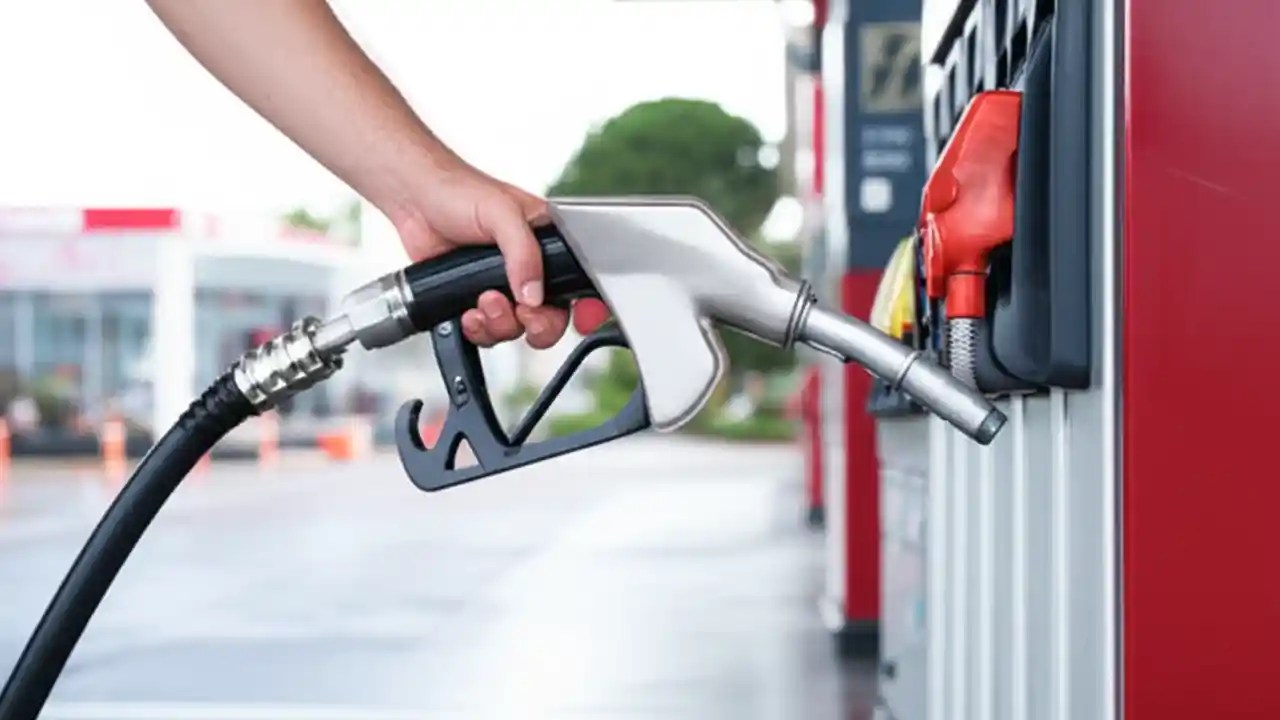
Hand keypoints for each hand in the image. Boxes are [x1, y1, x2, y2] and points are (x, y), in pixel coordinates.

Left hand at [388, 161, 572, 348]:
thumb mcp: (502, 213)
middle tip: (522, 313)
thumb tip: (534, 294)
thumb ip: (524, 253)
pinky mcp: (475, 299)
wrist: (415, 200)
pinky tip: (468, 311)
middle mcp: (529, 268)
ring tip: (484, 300)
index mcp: (547, 242)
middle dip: (537, 323)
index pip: (580, 280)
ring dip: (501, 323)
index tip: (584, 319)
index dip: (587, 305)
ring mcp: (503, 286)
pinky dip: (479, 329)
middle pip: (551, 316)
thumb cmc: (459, 191)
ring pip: (517, 328)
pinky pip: (488, 331)